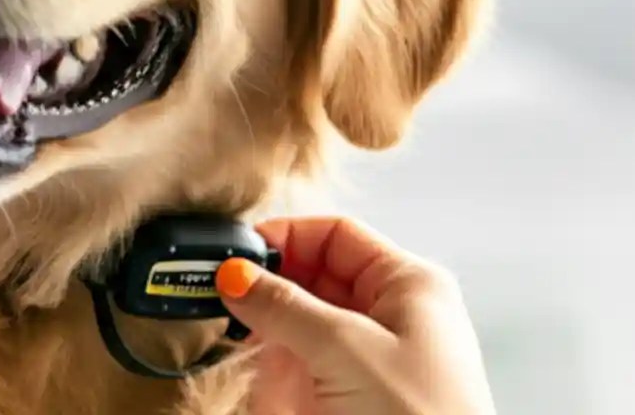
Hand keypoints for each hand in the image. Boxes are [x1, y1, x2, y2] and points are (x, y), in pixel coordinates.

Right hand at [216, 217, 495, 414]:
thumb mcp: (344, 348)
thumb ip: (285, 306)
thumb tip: (237, 276)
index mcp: (409, 285)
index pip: (337, 237)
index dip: (286, 238)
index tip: (238, 254)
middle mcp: (394, 315)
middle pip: (318, 278)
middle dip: (272, 288)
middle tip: (225, 294)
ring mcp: (374, 359)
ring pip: (306, 325)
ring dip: (272, 332)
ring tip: (245, 338)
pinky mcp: (356, 396)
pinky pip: (307, 368)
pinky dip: (281, 372)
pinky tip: (271, 387)